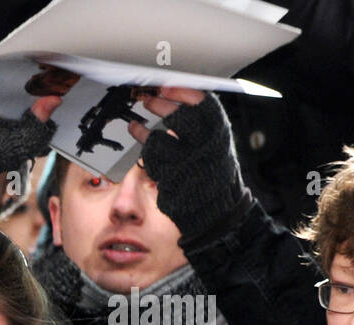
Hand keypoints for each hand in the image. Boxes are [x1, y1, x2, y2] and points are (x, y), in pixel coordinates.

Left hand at [128, 88, 244, 240]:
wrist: (215, 209)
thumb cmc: (213, 171)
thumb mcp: (215, 143)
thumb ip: (200, 123)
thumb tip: (176, 97)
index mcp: (219, 134)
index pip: (202, 104)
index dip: (182, 92)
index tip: (166, 85)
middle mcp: (204, 148)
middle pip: (177, 118)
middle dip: (159, 106)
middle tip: (146, 99)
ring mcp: (186, 166)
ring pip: (159, 141)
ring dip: (144, 131)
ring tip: (134, 125)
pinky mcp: (171, 182)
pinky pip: (152, 162)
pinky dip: (144, 152)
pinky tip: (139, 144)